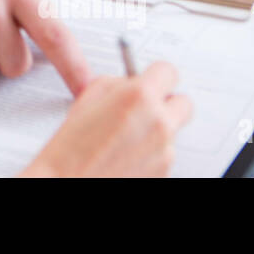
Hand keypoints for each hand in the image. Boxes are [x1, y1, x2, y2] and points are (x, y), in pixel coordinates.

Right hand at [21, 61, 193, 176]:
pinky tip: (126, 154)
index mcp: (139, 97)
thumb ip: (117, 84)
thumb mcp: (89, 98)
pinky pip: (164, 154)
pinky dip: (151, 153)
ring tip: (125, 138)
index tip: (150, 79)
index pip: (169, 72)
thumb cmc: (73, 147)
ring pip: (172, 131)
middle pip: (183, 103)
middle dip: (166, 102)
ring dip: (155, 131)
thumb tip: (131, 83)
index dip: (157, 74)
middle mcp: (159, 123)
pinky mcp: (165, 172)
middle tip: (147, 106)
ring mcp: (165, 151)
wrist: (70, 181)